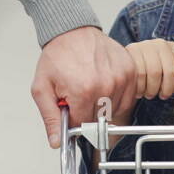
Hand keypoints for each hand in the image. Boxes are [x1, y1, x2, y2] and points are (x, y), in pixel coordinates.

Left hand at [31, 26, 136, 148]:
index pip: (82, 125)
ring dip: (102, 105)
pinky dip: (115, 97)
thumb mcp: (43, 88)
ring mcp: (121, 78)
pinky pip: (126, 99)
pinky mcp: (130, 72)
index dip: (74, 119)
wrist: (72, 31)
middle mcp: (105, 86)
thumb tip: (57, 142)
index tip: (70, 108)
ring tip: (91, 87)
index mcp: (83, 91)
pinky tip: (104, 85)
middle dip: (87, 111)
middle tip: (78, 94)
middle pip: (99, 119)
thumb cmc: (58, 56)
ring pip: (114, 110)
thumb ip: (50, 117)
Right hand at [125, 39, 173, 104]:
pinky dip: (141, 86)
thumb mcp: (171, 80)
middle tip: (164, 96)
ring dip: (153, 89)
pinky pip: (139, 73)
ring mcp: (146, 46)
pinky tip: (140, 90)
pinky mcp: (132, 51)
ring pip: (154, 73)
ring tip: (150, 93)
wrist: (129, 64)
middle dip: (168, 88)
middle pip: (170, 70)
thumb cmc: (155, 73)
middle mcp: (161, 44)